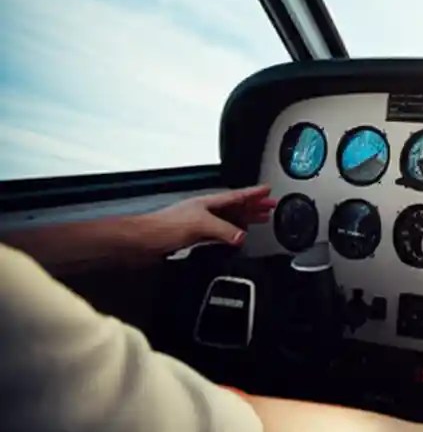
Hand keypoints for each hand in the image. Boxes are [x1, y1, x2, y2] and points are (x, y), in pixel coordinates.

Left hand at [133, 185, 275, 258]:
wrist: (142, 241)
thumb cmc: (164, 226)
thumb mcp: (200, 225)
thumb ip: (223, 230)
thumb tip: (242, 235)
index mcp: (208, 203)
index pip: (237, 195)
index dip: (253, 193)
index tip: (267, 190)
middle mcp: (205, 211)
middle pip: (236, 206)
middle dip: (254, 205)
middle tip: (270, 205)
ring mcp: (200, 224)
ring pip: (230, 219)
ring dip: (245, 219)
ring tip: (260, 219)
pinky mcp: (195, 237)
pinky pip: (221, 233)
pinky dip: (233, 233)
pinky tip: (236, 237)